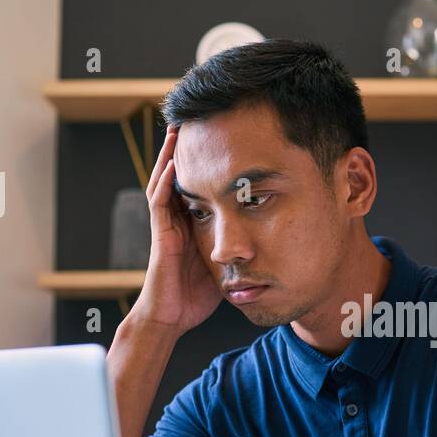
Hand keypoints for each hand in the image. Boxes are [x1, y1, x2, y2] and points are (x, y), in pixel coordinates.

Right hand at [134, 124, 222, 332]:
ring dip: (172, 154)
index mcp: (194, 221)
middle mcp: (178, 217)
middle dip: (190, 147)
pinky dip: (166, 181)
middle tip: (200, 117)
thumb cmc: (197, 295)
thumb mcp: (227, 262)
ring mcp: (166, 224)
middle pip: (183, 172)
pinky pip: (160, 202)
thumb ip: (242, 244)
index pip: (201, 181)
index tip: (224, 135)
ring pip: (167, 179)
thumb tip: (276, 236)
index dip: (210, 159)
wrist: (172, 318)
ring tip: (180, 126)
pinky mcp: (160, 235)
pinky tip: (174, 163)